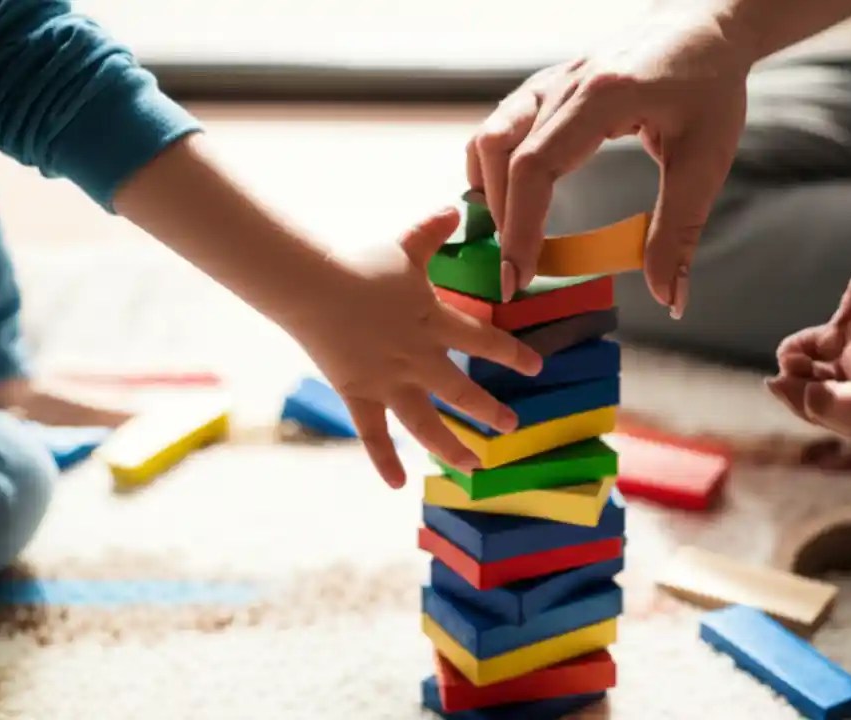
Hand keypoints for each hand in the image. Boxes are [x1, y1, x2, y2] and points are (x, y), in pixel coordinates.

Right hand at [288, 208, 542, 487]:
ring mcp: (389, 382)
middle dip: (490, 411)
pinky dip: (384, 461)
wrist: (315, 287)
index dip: (511, 355)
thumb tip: (454, 208)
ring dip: (452, 446)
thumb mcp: (404, 246)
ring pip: (427, 423)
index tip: (535, 368)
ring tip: (474, 465)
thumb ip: (433, 232)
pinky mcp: (359, 395)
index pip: (485, 341)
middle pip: (462, 391)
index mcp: (435, 323)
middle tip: (512, 427)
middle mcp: (419, 359)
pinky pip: (373, 435)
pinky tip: (398, 485)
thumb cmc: (361, 265)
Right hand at [467, 9, 752, 314]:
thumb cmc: (710, 86)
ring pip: (489, 135)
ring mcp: (550, 80)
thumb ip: (680, 232)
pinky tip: (507, 198)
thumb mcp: (704, 162)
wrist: (706, 28)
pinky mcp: (547, 85)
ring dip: (488, 190)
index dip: (519, 227)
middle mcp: (565, 83)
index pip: (535, 166)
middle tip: (514, 271)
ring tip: (508, 236)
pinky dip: (492, 166)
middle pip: (500, 153)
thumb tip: (670, 298)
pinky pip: (501, 124)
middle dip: (502, 220)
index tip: (517, 276)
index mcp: (602, 96)